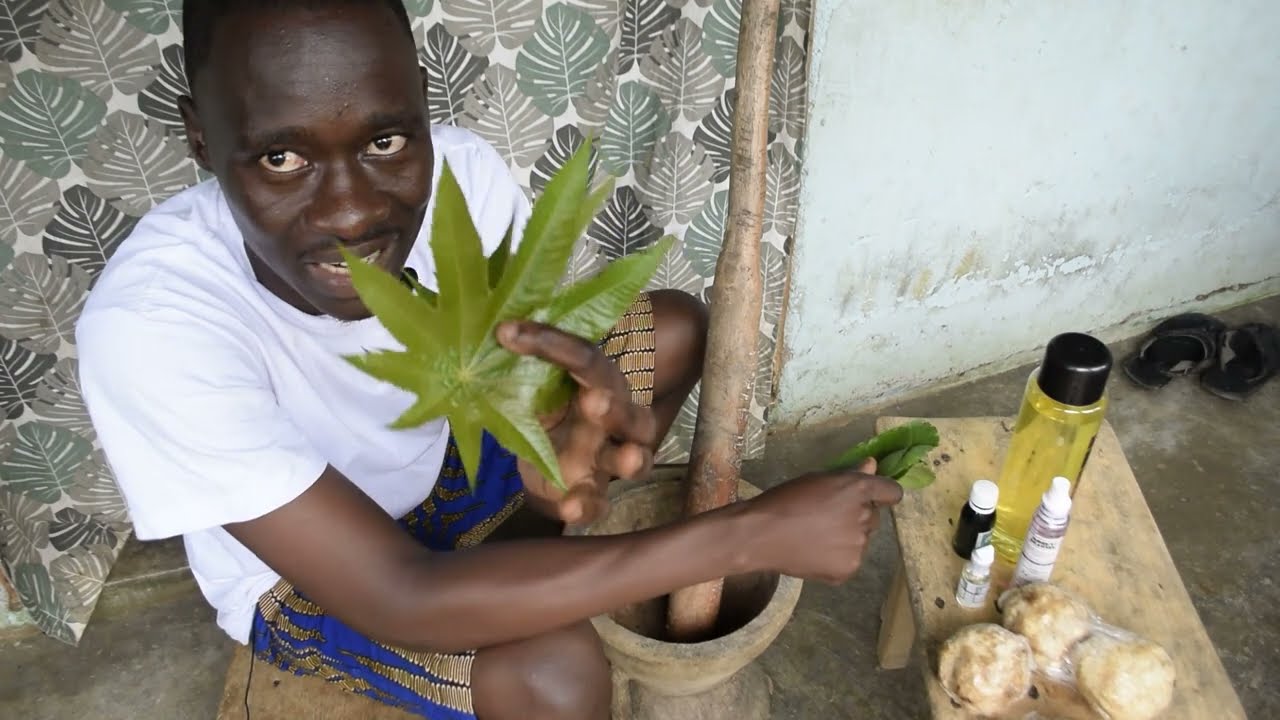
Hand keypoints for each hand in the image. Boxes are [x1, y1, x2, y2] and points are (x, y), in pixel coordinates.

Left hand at [496, 320, 657, 525]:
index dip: (550, 343)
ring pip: (637, 458)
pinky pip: (600, 503)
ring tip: (629, 460)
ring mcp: (607, 459)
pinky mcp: (592, 492)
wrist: (545, 457)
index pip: (584, 358)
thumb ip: (519, 365)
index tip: (508, 332)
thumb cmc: (548, 409)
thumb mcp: (534, 384)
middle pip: (631, 412)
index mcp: (598, 382)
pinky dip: (588, 507)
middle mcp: (613, 419)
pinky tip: (571, 509)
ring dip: (631, 459)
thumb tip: (485, 330)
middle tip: (595, 402)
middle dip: (616, 408)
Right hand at [743, 459, 903, 583]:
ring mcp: (858, 546)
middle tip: (826, 518)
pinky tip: (814, 552)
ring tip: (816, 537)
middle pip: (874, 517)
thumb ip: (849, 475)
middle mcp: (865, 517)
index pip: (892, 492)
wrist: (761, 535)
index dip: (883, 494)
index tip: (872, 497)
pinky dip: (837, 557)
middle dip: (857, 516)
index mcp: (858, 490)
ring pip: (862, 539)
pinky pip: (850, 559)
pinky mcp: (849, 568)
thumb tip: (872, 465)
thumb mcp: (817, 479)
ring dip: (847, 537)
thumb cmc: (785, 500)